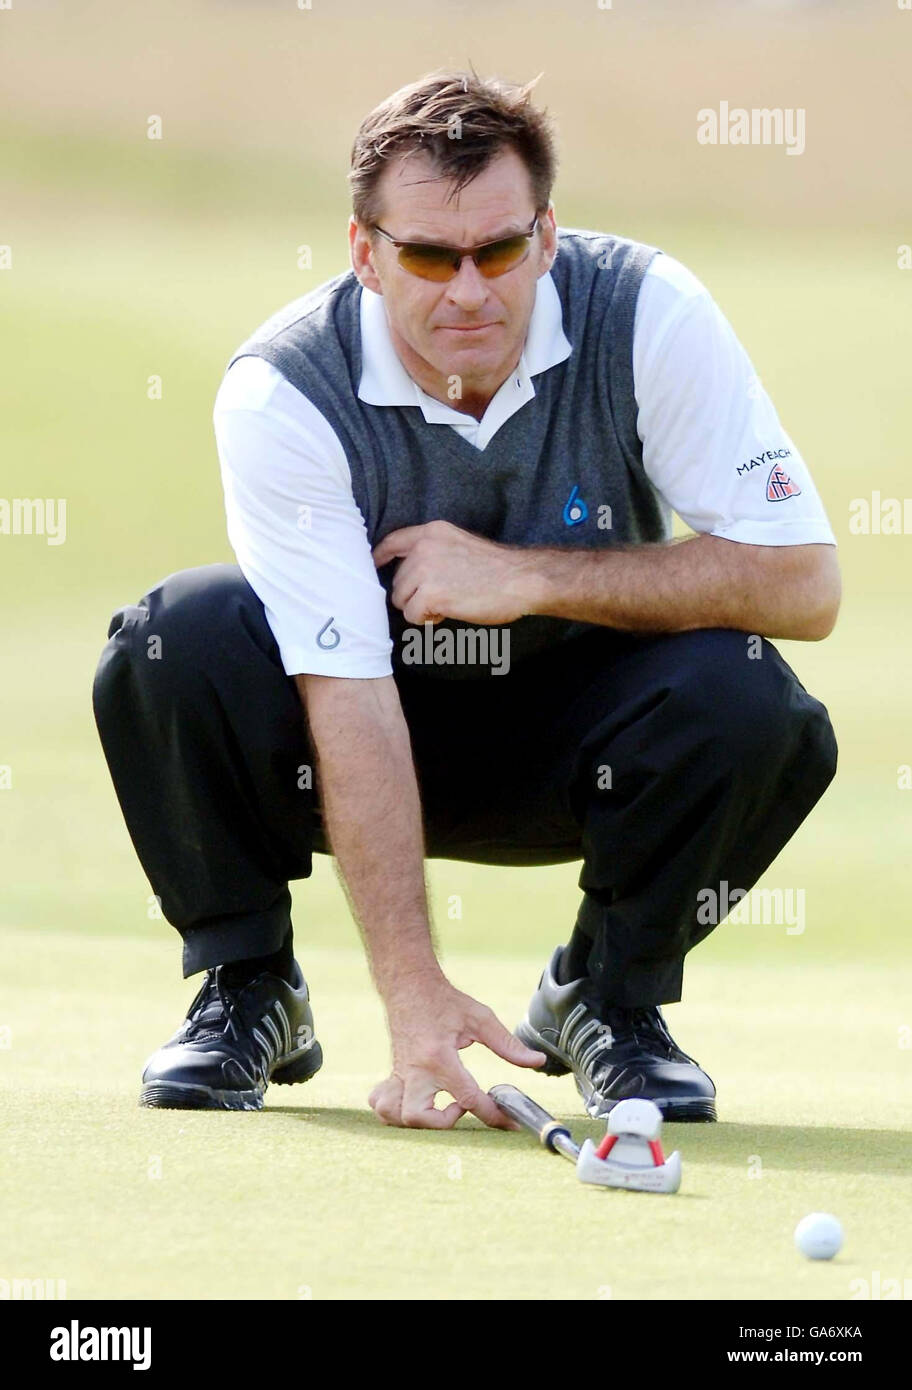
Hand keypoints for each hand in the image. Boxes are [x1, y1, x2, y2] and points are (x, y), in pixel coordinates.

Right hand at [368, 974, 546, 1129]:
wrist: (409, 985)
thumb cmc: (444, 1001)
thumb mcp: (480, 1018)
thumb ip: (508, 1044)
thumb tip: (536, 1061)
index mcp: (439, 1057)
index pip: (467, 1097)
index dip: (492, 1114)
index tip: (508, 1120)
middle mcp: (415, 1070)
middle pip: (420, 1117)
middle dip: (445, 1122)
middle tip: (462, 1105)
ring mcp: (399, 1074)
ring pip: (394, 1115)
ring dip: (418, 1122)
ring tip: (439, 1106)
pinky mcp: (393, 1074)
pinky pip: (381, 1104)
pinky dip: (394, 1113)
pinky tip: (416, 1104)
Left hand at [372, 520, 539, 625]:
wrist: (521, 579)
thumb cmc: (497, 569)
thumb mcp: (460, 545)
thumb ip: (434, 552)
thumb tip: (412, 574)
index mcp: (431, 532)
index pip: (392, 542)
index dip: (379, 557)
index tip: (374, 567)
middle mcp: (423, 547)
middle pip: (397, 581)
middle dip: (414, 594)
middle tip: (445, 596)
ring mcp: (425, 570)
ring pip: (401, 600)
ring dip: (420, 608)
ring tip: (449, 602)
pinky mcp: (430, 594)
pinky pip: (412, 616)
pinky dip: (427, 620)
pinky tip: (449, 611)